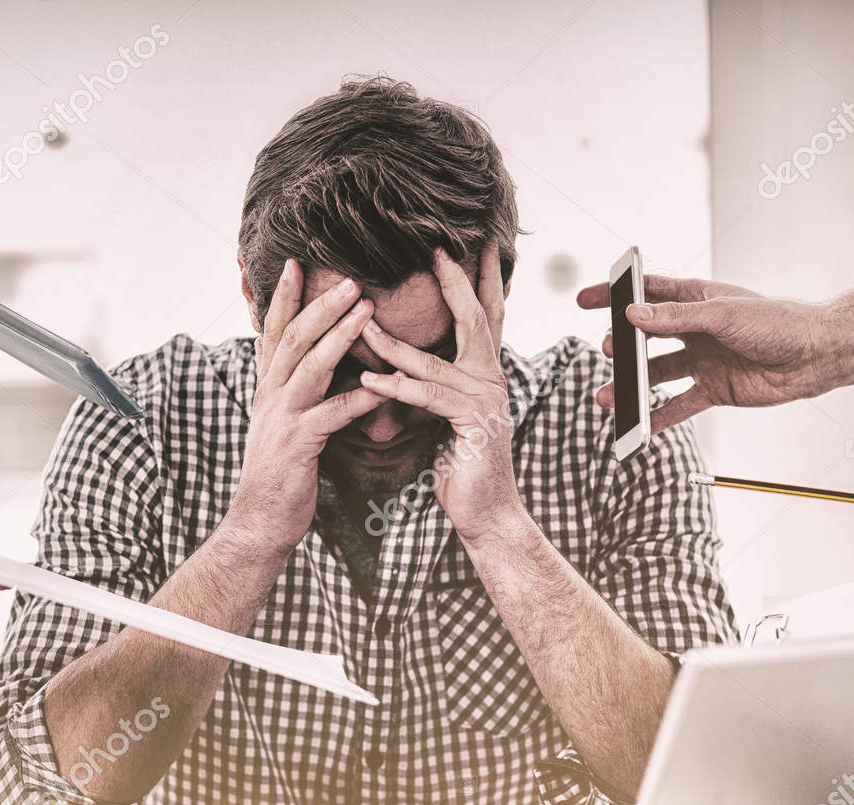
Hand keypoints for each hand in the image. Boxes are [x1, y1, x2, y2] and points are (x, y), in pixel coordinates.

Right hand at [229, 260, 386, 552]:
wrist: (259, 521)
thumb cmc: (280, 474)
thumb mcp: (284, 425)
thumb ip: (298, 394)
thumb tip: (318, 369)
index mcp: (268, 388)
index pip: (275, 332)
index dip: (284, 297)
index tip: (297, 264)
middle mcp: (270, 395)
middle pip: (293, 338)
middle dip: (320, 304)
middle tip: (350, 277)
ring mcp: (281, 418)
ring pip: (309, 366)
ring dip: (338, 335)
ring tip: (367, 310)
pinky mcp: (297, 445)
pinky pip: (332, 414)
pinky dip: (360, 397)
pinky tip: (385, 386)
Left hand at [358, 246, 520, 544]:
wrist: (485, 512)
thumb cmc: (462, 466)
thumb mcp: (448, 416)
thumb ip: (437, 385)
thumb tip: (410, 362)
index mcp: (485, 373)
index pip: (485, 316)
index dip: (479, 279)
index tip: (474, 244)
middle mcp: (491, 379)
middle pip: (476, 319)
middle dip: (456, 282)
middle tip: (438, 249)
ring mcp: (485, 400)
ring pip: (436, 360)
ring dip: (394, 343)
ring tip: (362, 323)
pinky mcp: (472, 424)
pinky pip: (429, 397)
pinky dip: (398, 387)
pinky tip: (370, 381)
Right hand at [576, 275, 835, 432]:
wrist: (815, 357)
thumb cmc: (777, 323)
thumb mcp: (722, 315)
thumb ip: (676, 318)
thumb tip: (633, 316)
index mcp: (697, 299)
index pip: (647, 293)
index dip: (616, 295)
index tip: (586, 299)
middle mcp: (696, 330)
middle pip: (647, 337)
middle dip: (622, 345)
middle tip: (607, 350)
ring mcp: (703, 361)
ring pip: (657, 374)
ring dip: (632, 385)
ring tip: (609, 396)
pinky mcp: (713, 390)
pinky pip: (678, 405)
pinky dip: (658, 417)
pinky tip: (638, 426)